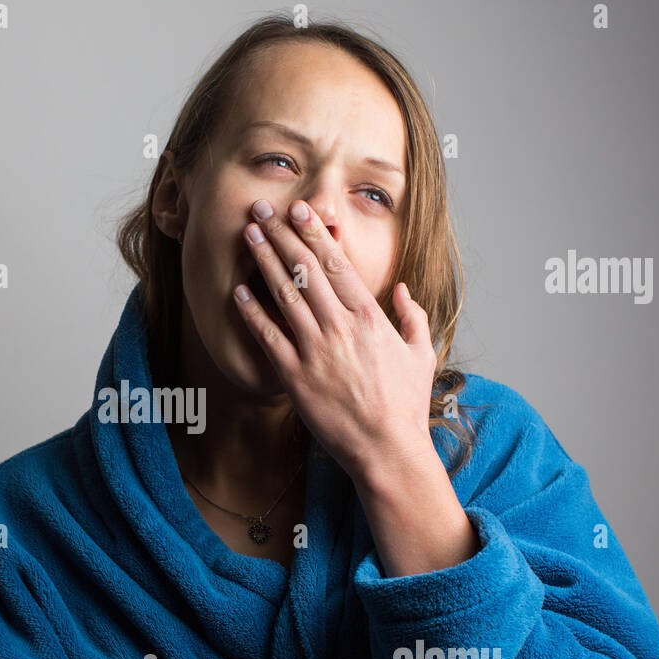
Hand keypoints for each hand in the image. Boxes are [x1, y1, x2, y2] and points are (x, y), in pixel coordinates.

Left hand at [235, 197, 437, 485]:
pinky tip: (237, 292)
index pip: (336, 264)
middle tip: (261, 209)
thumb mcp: (421, 354)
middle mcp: (340, 327)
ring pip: (283, 295)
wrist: (387, 448)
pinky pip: (268, 337)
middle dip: (281, 235)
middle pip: (304, 269)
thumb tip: (403, 289)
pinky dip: (251, 312)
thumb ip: (413, 316)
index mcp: (370, 317)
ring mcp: (316, 350)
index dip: (313, 234)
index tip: (298, 212)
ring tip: (247, 235)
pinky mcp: (295, 376)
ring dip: (263, 261)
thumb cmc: (405, 405)